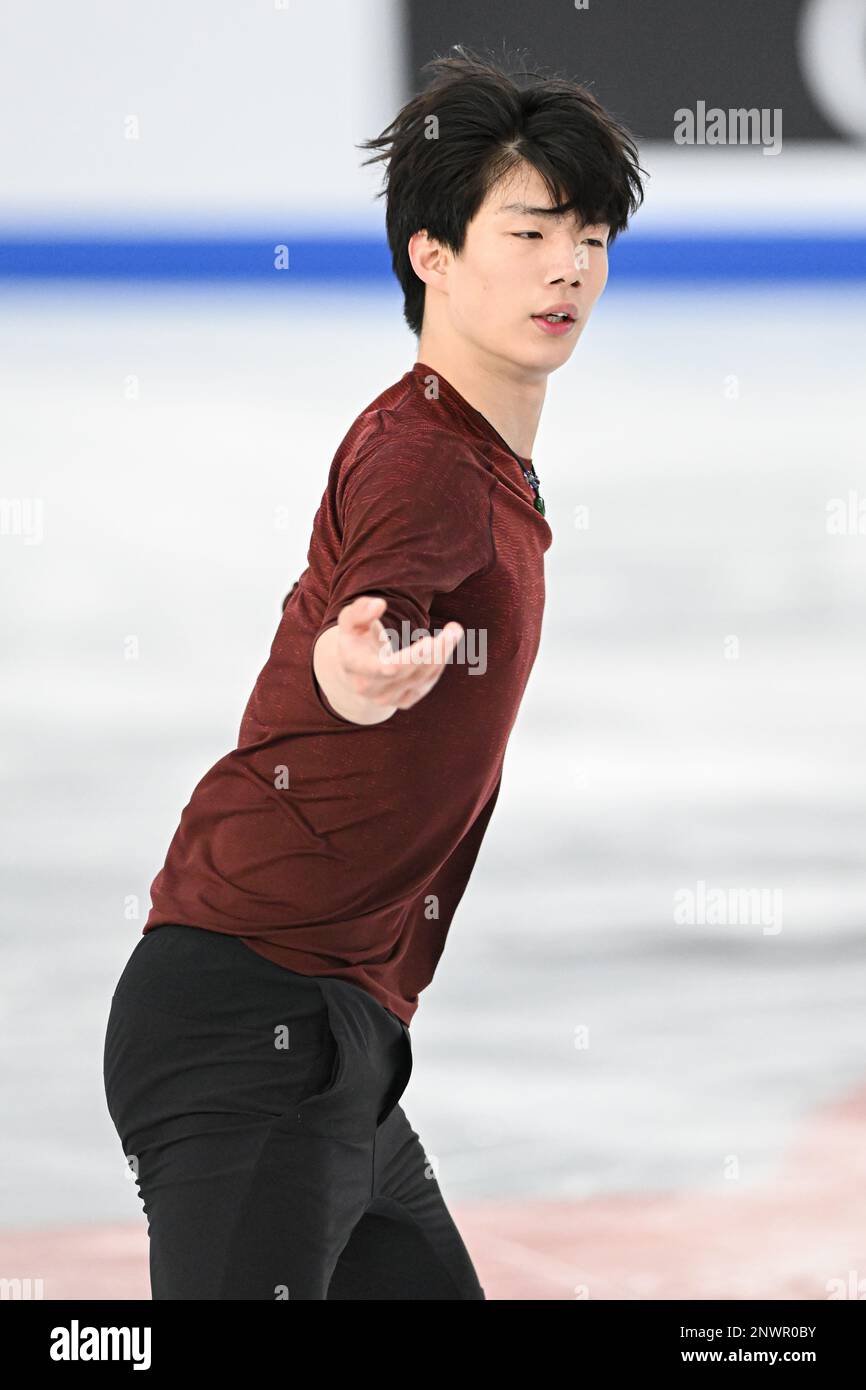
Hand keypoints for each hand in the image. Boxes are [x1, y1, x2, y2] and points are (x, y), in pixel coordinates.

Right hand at [314, 595, 464, 721]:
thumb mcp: (350, 620)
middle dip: (434, 650)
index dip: (411, 658)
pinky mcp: (403, 702)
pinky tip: (444, 647)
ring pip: (421, 678)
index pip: (386, 668)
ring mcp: (386, 699)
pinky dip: (438, 665)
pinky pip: (426, 684)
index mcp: (355, 666)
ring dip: (442, 654)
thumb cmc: (356, 637)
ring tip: (454, 631)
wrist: (355, 670)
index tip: (430, 640)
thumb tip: (379, 604)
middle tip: (454, 630)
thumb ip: (360, 610)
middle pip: (409, 672)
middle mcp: (369, 688)